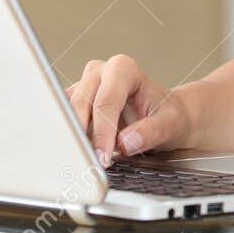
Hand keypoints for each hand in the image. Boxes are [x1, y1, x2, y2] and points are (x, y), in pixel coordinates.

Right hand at [65, 54, 193, 165]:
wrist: (164, 115)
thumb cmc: (167, 115)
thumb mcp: (170, 124)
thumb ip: (151, 132)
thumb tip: (126, 143)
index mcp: (124, 69)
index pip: (106, 100)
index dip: (103, 131)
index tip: (104, 157)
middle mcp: (100, 72)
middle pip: (82, 104)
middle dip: (85, 136)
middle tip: (92, 163)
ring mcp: (85, 84)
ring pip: (67, 110)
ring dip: (74, 136)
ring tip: (85, 160)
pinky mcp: (75, 100)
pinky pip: (63, 117)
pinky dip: (69, 136)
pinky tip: (78, 152)